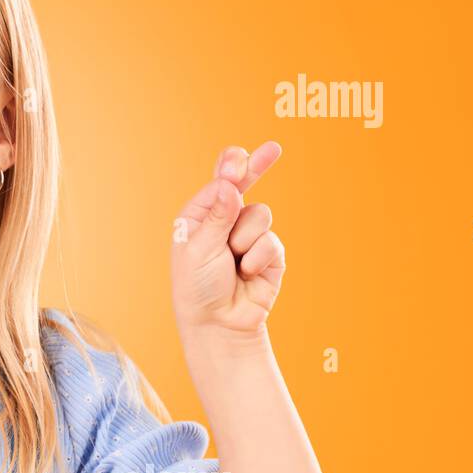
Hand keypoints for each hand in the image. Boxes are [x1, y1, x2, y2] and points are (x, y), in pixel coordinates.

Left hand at [170, 141, 284, 335]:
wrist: (219, 325)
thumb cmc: (198, 287)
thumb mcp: (200, 248)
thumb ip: (219, 216)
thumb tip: (229, 184)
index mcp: (199, 217)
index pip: (219, 183)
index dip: (231, 168)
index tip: (240, 159)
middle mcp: (223, 222)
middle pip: (246, 186)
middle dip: (257, 167)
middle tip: (274, 148)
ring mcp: (247, 237)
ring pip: (261, 215)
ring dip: (247, 238)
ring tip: (233, 261)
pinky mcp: (268, 255)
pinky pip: (272, 241)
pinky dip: (260, 257)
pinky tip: (248, 274)